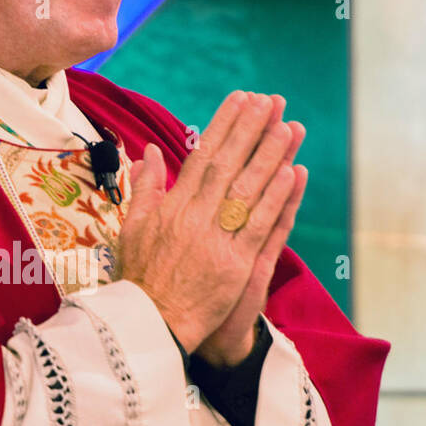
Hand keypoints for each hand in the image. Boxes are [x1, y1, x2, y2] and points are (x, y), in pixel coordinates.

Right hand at [118, 90, 297, 353]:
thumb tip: (149, 152)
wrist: (151, 325)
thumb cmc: (141, 279)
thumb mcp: (132, 228)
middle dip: (250, 130)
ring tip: (288, 126)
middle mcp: (194, 218)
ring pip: (248, 190)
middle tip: (270, 101)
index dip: (223, 126)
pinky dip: (276, 199)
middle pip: (228, 165)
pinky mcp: (235, 265)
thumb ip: (144, 188)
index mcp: (171, 207)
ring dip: (270, 156)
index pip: (202, 156)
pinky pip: (259, 226)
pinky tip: (292, 173)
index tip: (240, 100)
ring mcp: (216, 241)